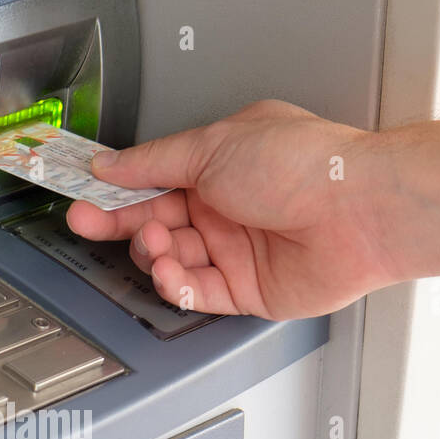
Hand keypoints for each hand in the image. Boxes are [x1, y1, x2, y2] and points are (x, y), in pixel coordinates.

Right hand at [65, 101, 391, 319]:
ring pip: (173, 260)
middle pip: (155, 222)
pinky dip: (177, 285)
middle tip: (89, 225)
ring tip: (156, 245)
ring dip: (154, 254)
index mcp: (220, 164)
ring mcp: (236, 250)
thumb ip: (154, 161)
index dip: (114, 191)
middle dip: (121, 225)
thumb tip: (111, 164)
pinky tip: (170, 273)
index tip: (81, 197)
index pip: (152, 181)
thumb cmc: (305, 166)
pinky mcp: (248, 290)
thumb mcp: (213, 145)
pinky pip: (198, 293)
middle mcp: (227, 208)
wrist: (358, 211)